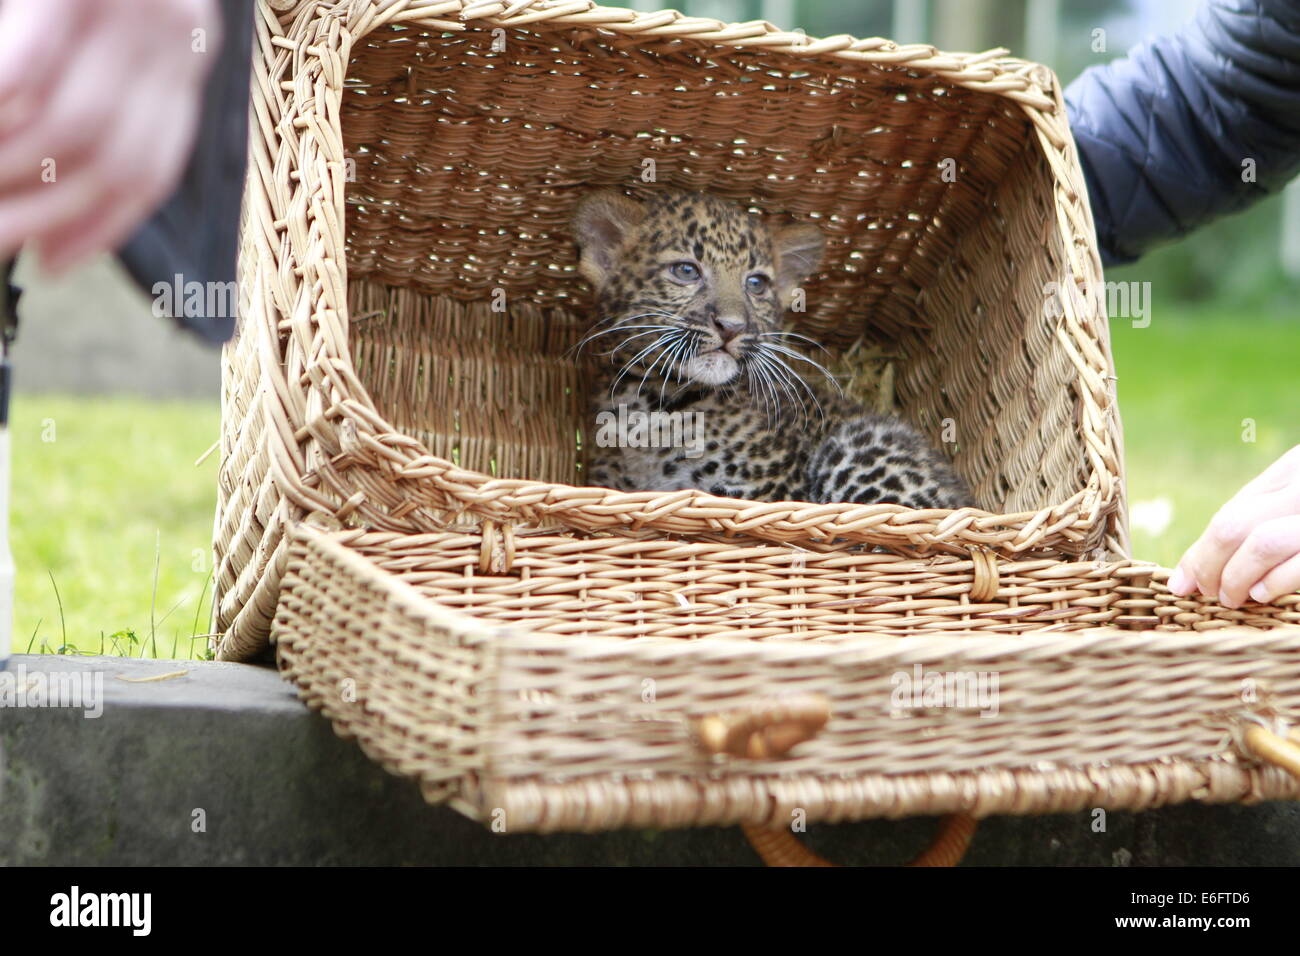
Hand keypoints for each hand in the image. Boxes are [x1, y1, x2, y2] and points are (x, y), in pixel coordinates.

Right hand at [0, 0, 219, 273]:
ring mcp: (133, 5)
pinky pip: (28, 73)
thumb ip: (94, 99)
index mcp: (180, 54)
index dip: (97, 225)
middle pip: (110, 158)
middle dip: (37, 211)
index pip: (150, 167)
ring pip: (71, 127)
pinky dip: (0, 105)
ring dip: (9, 172)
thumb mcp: (101, 33)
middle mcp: (173, 32)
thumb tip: (51, 206)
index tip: (53, 262)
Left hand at [1168, 444, 1299, 607]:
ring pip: (1262, 543)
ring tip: (1230, 599)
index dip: (1200, 551)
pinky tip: (1262, 595)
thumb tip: (1183, 579)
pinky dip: (1274, 583)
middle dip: (1208, 566)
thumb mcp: (1291, 505)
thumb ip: (1249, 525)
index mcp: (1294, 468)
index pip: (1231, 511)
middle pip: (1234, 525)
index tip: (1182, 583)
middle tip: (1205, 593)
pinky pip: (1298, 565)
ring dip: (1236, 577)